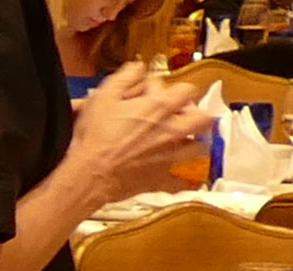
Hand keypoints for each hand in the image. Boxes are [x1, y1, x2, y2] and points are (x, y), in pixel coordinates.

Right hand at [59, 61, 210, 204]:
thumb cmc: (95, 136)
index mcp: (160, 107)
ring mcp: (169, 156)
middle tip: (184, 116)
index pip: (188, 90)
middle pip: (204, 119)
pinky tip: (176, 178)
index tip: (166, 93)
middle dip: (198, 115)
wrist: (89, 173)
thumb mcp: (104, 96)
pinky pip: (178, 182)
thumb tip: (138, 66)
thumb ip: (125, 77)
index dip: (178, 89)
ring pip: (198, 148)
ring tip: (183, 141)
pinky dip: (179, 180)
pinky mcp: (160, 178)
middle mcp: (171, 131)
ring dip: (194, 143)